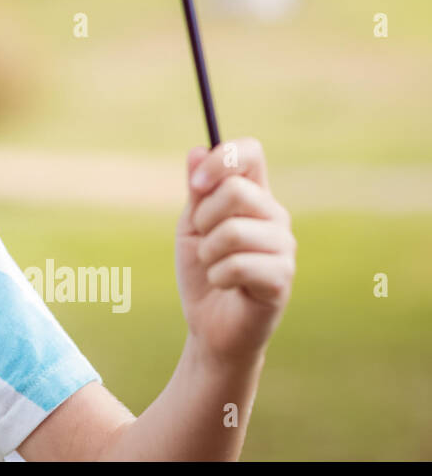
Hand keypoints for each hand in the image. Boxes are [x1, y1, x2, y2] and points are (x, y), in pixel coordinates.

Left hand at [175, 137, 295, 368]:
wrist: (210, 324)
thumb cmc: (203, 270)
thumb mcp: (192, 226)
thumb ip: (197, 191)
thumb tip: (197, 151)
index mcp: (254, 195)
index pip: (251, 153)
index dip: (222, 160)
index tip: (195, 184)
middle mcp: (275, 215)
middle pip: (236, 189)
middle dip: (204, 218)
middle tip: (204, 240)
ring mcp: (284, 246)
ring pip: (233, 230)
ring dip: (208, 252)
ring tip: (214, 266)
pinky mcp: (282, 277)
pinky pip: (238, 264)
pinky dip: (218, 276)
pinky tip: (225, 285)